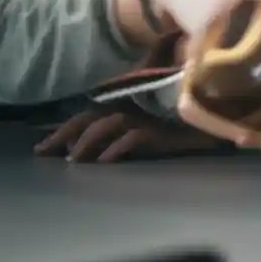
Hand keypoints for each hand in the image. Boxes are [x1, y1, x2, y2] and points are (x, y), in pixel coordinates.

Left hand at [34, 109, 227, 162]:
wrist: (216, 120)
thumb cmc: (184, 116)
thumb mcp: (153, 115)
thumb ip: (131, 120)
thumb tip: (106, 136)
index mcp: (128, 99)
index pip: (88, 112)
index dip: (64, 128)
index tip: (44, 148)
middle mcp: (133, 104)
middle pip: (89, 116)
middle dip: (64, 135)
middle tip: (45, 153)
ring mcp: (146, 116)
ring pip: (106, 124)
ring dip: (87, 143)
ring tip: (75, 160)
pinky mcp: (160, 129)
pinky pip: (132, 137)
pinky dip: (115, 149)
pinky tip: (104, 162)